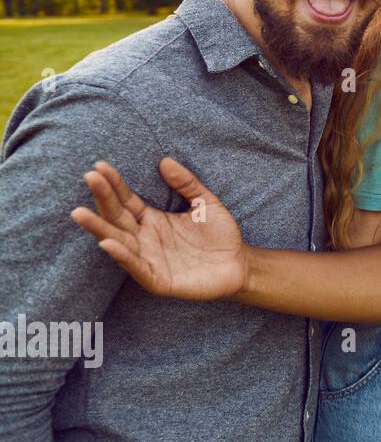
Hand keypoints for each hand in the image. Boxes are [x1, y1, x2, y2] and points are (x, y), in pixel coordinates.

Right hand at [69, 159, 247, 300]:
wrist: (238, 265)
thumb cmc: (219, 235)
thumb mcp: (205, 203)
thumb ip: (187, 183)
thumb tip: (165, 160)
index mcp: (152, 219)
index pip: (126, 200)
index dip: (114, 184)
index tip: (100, 166)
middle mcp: (144, 238)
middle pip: (116, 217)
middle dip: (102, 199)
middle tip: (89, 178)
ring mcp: (148, 259)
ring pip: (118, 242)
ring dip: (99, 228)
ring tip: (80, 213)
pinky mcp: (158, 280)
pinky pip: (137, 268)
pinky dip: (122, 257)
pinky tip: (108, 243)